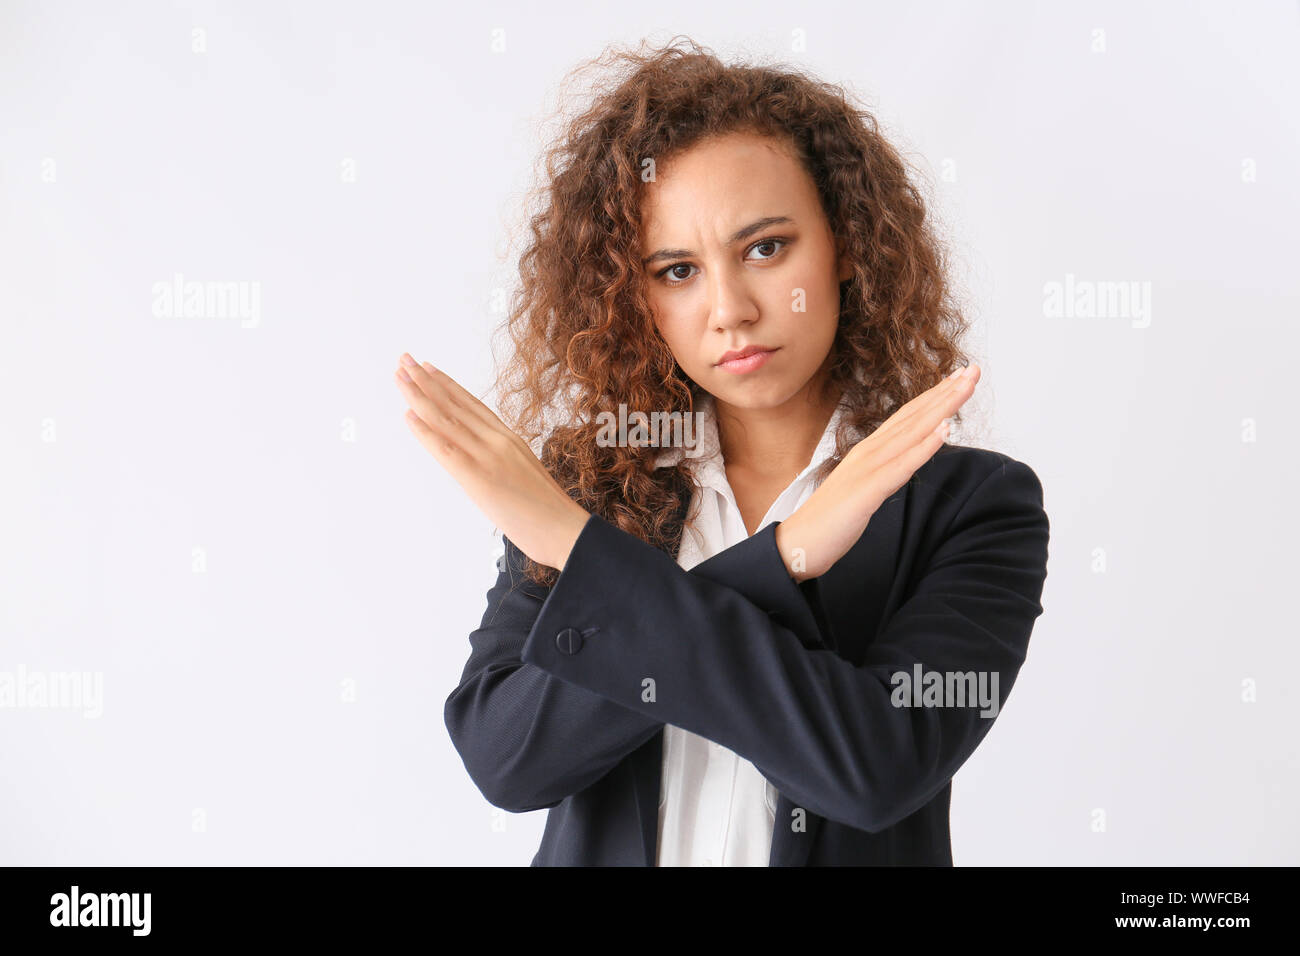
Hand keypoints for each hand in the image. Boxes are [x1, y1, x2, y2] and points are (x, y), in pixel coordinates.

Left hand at [393, 353, 590, 570]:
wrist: (566, 530)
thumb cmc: (549, 512)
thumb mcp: (526, 474)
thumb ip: (503, 461)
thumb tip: (482, 463)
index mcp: (510, 438)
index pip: (472, 404)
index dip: (447, 384)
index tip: (428, 368)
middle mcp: (498, 440)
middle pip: (455, 404)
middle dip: (425, 380)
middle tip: (404, 359)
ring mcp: (488, 456)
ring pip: (446, 419)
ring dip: (418, 395)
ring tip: (400, 375)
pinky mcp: (479, 477)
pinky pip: (445, 449)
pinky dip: (424, 431)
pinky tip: (408, 415)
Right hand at [775, 364, 980, 581]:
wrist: (797, 543)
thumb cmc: (830, 519)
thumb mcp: (862, 489)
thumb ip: (881, 472)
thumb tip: (902, 464)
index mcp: (869, 452)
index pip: (907, 417)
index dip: (934, 397)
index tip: (959, 378)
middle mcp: (869, 452)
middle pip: (914, 416)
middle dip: (946, 392)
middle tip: (974, 370)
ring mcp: (868, 468)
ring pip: (912, 432)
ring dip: (942, 407)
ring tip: (966, 386)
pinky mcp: (867, 490)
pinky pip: (902, 465)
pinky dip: (925, 445)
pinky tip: (945, 429)